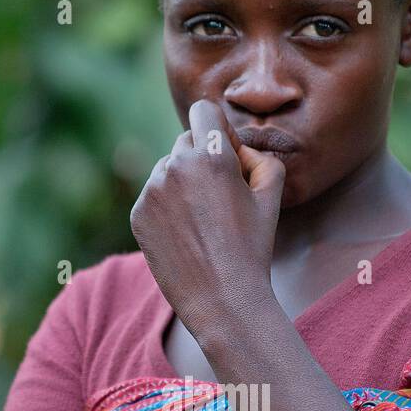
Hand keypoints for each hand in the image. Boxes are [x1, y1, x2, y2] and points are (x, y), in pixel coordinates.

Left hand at [130, 100, 285, 339]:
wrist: (223, 299)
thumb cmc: (252, 248)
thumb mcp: (272, 197)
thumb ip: (260, 158)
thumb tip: (237, 149)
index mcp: (212, 157)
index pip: (203, 111)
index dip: (217, 129)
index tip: (226, 154)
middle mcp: (176, 167)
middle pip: (185, 141)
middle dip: (202, 159)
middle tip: (221, 196)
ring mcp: (152, 191)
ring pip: (167, 169)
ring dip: (183, 183)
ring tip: (203, 221)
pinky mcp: (138, 214)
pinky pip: (153, 195)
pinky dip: (167, 207)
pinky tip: (186, 234)